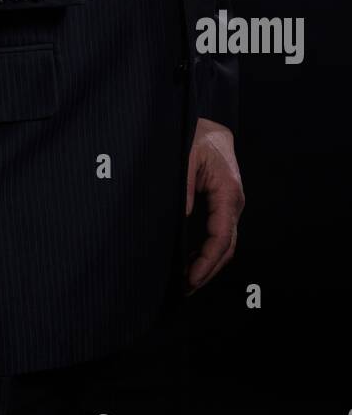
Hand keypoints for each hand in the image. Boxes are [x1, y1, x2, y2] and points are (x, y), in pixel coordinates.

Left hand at [185, 117, 244, 293]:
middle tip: (185, 290)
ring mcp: (231, 205)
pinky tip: (191, 261)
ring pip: (225, 244)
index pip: (221, 237)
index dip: (206, 262)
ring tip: (187, 282)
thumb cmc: (195, 135)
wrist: (208, 125)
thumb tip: (180, 220)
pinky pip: (219, 234)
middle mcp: (234, 202)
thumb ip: (182, 188)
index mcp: (228, 192)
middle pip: (226, 248)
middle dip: (207, 271)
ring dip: (208, 264)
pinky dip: (208, 251)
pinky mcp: (223, 205)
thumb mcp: (184, 156)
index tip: (190, 280)